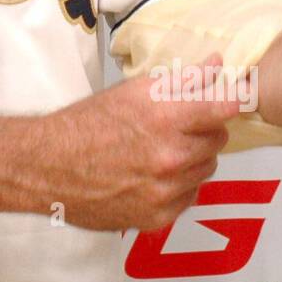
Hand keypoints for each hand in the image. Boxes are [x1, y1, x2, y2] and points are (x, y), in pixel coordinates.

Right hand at [0, 53, 241, 231]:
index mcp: (165, 117)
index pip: (225, 108)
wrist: (48, 166)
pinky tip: (151, 175)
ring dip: (192, 159)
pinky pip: (190, 196)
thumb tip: (218, 64)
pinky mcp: (159, 217)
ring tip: (159, 151)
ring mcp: (166, 191)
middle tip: (175, 125)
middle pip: (218, 140)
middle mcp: (172, 157)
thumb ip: (181, 79)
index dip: (233, 100)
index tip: (232, 98)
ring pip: (206, 170)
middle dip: (203, 129)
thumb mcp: (131, 92)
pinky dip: (179, 186)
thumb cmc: (87, 123)